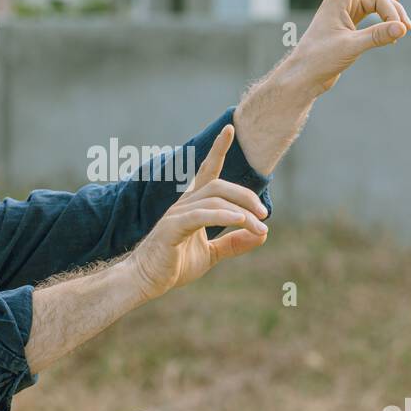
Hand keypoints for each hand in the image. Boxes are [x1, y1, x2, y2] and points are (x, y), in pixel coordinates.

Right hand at [127, 125, 268, 300]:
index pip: (207, 171)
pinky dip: (224, 215)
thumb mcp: (211, 255)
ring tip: (260, 228)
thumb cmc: (173, 266)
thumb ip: (234, 243)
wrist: (145, 282)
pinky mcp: (172, 228)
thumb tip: (263, 234)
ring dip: (242, 213)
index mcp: (192, 206)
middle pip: (219, 185)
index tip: (230, 128)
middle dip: (246, 196)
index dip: (218, 149)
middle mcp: (184, 204)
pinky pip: (201, 216)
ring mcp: (176, 214)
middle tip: (264, 216)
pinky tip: (242, 221)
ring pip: (215, 200)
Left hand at [290, 0, 410, 94]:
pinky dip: (385, 16)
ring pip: (377, 9)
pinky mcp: (350, 30)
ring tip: (403, 32)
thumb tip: (402, 28)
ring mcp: (346, 16)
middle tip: (402, 30)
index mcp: (337, 0)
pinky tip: (397, 14)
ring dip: (391, 18)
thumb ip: (377, 37)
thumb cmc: (319, 59)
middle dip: (392, 11)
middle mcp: (342, 4)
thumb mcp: (350, 47)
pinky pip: (372, 17)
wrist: (305, 78)